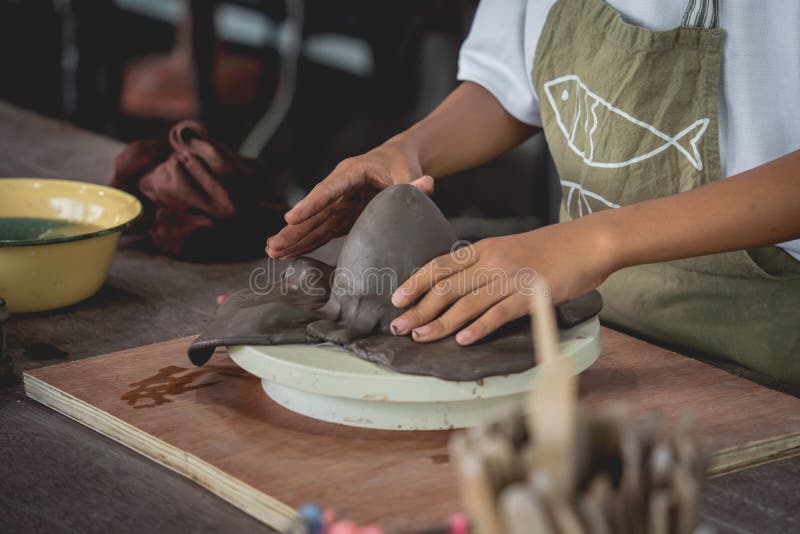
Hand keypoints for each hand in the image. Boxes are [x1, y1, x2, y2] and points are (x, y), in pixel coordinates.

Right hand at [267, 141, 433, 257]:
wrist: (399, 160)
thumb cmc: (403, 162)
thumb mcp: (408, 170)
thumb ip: (414, 181)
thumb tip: (427, 186)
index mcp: (352, 172)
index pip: (329, 190)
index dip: (310, 204)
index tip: (290, 217)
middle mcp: (340, 187)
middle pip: (314, 210)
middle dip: (293, 229)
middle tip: (272, 246)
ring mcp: (339, 203)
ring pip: (314, 223)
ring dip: (295, 238)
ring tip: (273, 254)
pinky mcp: (343, 215)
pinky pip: (322, 230)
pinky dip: (308, 243)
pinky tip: (290, 254)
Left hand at [389, 219, 615, 344]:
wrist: (587, 243)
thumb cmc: (550, 249)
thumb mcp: (509, 249)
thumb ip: (484, 266)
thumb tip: (458, 286)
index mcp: (483, 249)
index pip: (440, 265)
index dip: (416, 283)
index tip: (397, 298)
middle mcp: (491, 262)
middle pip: (446, 287)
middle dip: (419, 309)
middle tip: (398, 327)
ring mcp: (509, 278)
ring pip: (466, 303)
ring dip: (440, 323)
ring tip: (421, 337)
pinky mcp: (529, 295)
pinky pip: (498, 313)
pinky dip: (478, 328)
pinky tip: (462, 340)